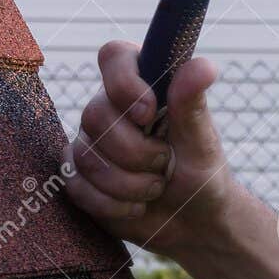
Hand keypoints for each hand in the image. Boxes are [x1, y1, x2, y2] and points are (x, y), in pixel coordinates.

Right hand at [63, 41, 232, 256]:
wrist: (192, 222)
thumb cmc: (202, 174)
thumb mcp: (202, 141)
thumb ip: (193, 104)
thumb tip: (203, 66)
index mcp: (145, 86)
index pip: (114, 56)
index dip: (123, 84)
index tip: (148, 113)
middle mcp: (112, 107)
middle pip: (95, 115)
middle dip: (135, 152)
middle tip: (166, 163)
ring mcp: (92, 141)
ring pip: (85, 156)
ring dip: (128, 183)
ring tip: (156, 187)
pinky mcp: (79, 175)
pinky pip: (76, 186)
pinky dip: (112, 204)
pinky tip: (136, 206)